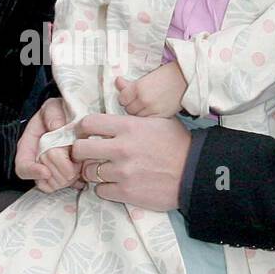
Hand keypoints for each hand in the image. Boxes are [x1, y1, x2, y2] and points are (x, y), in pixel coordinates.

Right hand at [16, 97, 84, 192]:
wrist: (74, 118)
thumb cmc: (60, 112)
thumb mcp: (53, 107)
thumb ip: (52, 114)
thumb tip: (55, 127)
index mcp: (29, 145)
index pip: (23, 166)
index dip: (33, 172)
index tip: (46, 172)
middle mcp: (37, 161)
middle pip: (45, 175)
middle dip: (61, 167)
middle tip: (74, 156)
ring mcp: (50, 171)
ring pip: (56, 183)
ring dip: (70, 175)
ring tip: (79, 161)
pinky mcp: (64, 178)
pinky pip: (66, 187)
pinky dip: (76, 181)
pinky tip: (82, 170)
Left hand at [71, 112, 190, 210]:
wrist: (195, 173)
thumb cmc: (178, 144)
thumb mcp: (158, 118)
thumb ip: (133, 107)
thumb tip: (118, 81)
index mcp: (128, 127)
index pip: (89, 123)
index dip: (83, 128)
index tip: (86, 134)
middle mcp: (121, 148)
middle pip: (80, 149)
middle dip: (80, 152)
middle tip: (87, 155)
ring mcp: (122, 172)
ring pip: (88, 172)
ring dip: (93, 172)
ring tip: (103, 170)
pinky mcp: (126, 192)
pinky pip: (100, 190)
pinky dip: (105, 188)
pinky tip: (115, 184)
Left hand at [116, 63, 184, 117]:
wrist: (187, 79)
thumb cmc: (168, 75)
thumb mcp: (147, 76)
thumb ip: (131, 83)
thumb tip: (117, 82)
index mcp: (138, 87)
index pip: (122, 99)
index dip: (125, 98)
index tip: (129, 96)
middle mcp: (143, 100)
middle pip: (129, 109)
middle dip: (132, 105)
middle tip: (139, 101)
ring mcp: (152, 109)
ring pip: (138, 117)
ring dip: (140, 113)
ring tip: (147, 106)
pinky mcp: (161, 116)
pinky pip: (149, 121)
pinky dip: (149, 117)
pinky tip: (153, 111)